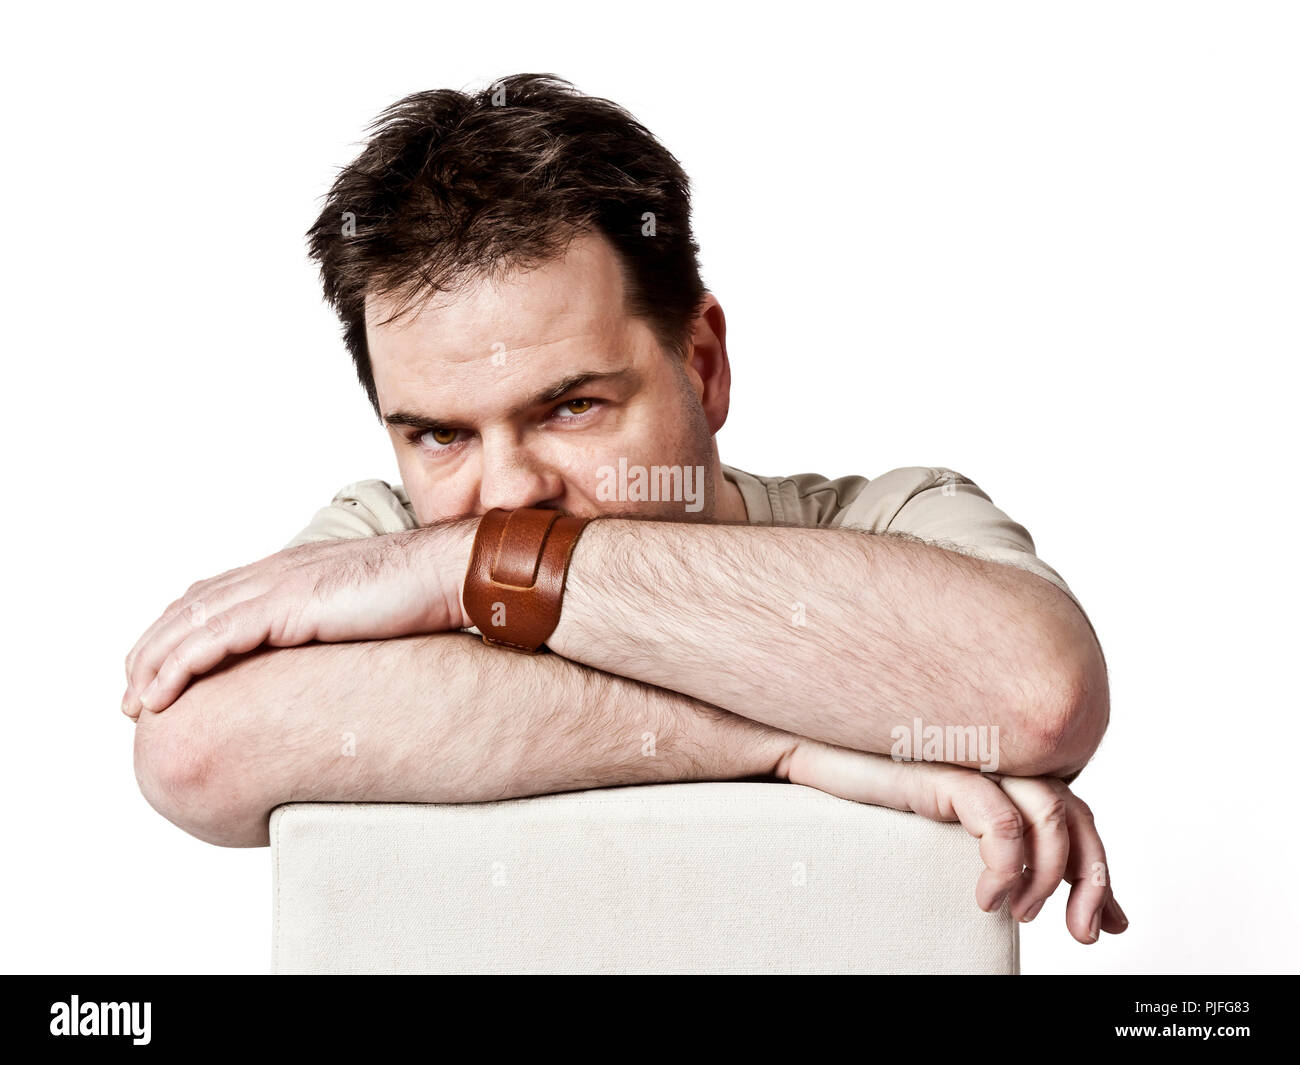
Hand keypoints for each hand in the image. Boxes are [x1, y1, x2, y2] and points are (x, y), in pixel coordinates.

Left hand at [122, 522, 476, 717]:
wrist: (449, 574)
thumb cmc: (423, 598)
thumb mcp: (366, 618)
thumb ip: (337, 633)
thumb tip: (332, 671)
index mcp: (293, 572)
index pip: (215, 597)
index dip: (180, 633)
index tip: (162, 672)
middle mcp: (276, 573)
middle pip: (190, 608)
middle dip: (152, 652)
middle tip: (132, 697)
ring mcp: (278, 585)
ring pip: (190, 623)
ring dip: (153, 664)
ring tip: (136, 703)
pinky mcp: (285, 604)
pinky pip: (213, 638)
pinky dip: (178, 666)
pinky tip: (161, 695)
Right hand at [782, 738, 1127, 942]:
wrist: (809, 752)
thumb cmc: (868, 791)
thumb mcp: (940, 831)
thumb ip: (989, 848)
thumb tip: (1028, 898)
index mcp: (1005, 773)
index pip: (1078, 818)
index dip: (1099, 871)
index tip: (1102, 925)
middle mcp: (1000, 762)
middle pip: (1076, 815)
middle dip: (1092, 880)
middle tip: (1083, 934)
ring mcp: (977, 761)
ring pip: (1052, 814)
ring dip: (1050, 875)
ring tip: (1023, 912)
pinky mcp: (947, 768)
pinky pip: (1001, 818)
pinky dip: (1007, 865)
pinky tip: (987, 896)